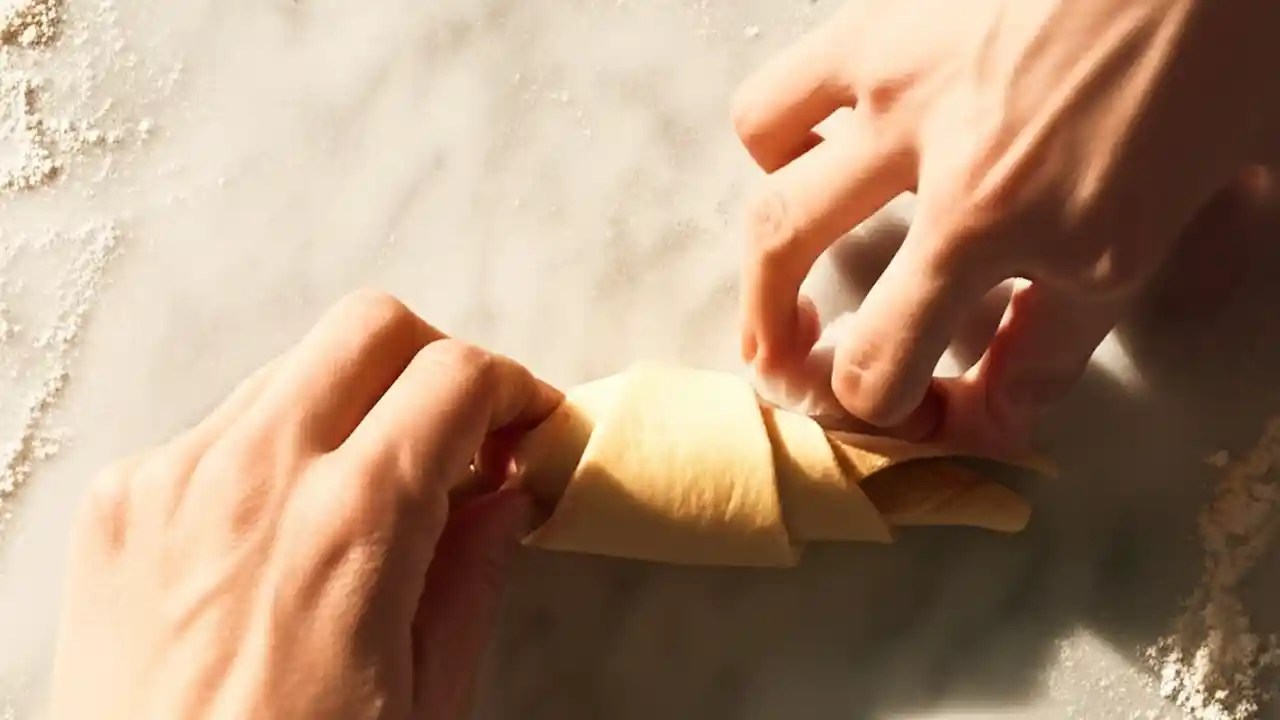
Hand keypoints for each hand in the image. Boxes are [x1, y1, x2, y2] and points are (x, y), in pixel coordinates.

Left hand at [50, 290, 559, 719]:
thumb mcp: (426, 699)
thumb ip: (475, 573)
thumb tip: (508, 495)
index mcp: (350, 527)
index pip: (456, 377)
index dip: (513, 388)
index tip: (526, 421)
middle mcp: (253, 477)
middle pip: (371, 325)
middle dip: (437, 360)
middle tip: (462, 432)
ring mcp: (173, 479)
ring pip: (294, 367)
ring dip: (356, 402)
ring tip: (376, 486)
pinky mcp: (122, 502)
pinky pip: (221, 427)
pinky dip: (277, 449)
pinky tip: (292, 524)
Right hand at [733, 0, 1278, 451]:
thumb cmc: (1222, 61)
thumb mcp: (1171, 223)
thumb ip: (1068, 330)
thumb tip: (1000, 407)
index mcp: (1027, 224)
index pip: (894, 360)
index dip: (890, 413)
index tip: (908, 412)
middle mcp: (944, 168)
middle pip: (807, 284)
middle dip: (778, 346)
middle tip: (785, 368)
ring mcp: (900, 88)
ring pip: (772, 200)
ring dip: (766, 253)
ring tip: (785, 261)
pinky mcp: (880, 25)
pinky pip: (777, 99)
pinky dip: (779, 143)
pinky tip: (820, 148)